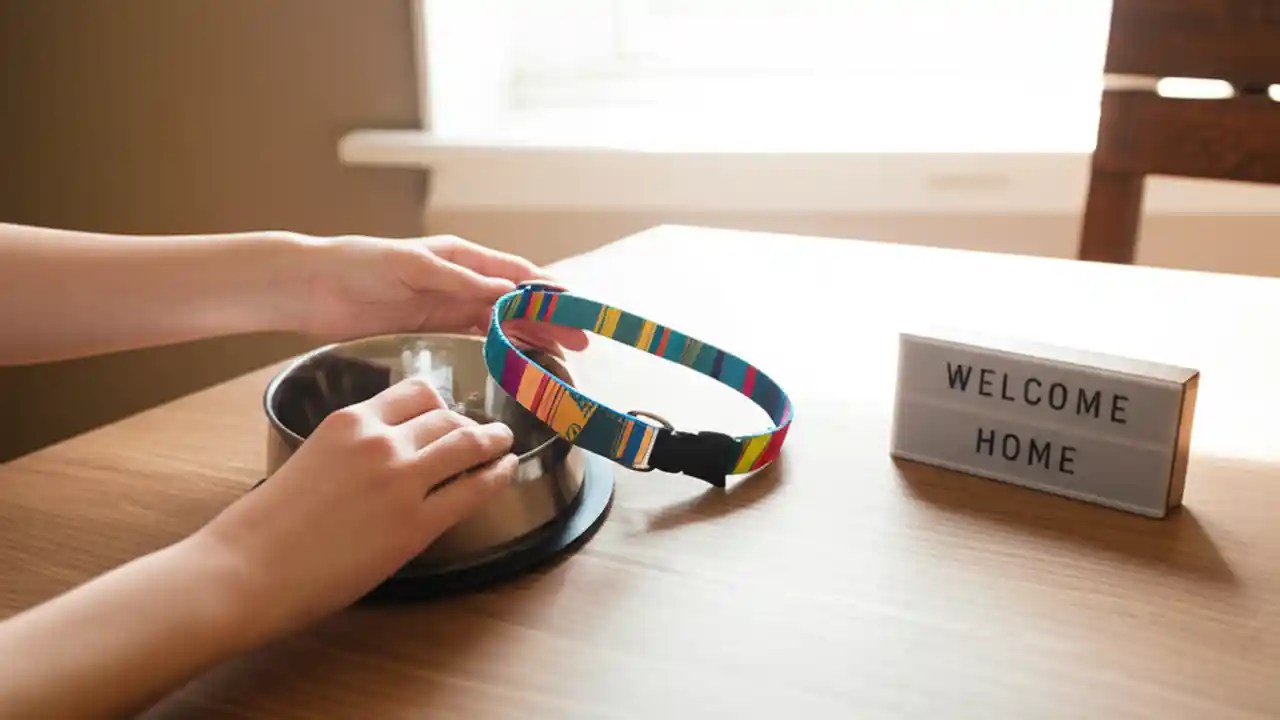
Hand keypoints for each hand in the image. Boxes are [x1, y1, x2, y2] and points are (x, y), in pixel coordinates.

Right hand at [195, 377, 516, 637]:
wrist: (246, 569)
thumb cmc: (264, 527)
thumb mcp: (310, 460)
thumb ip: (350, 450)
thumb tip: (383, 456)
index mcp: (350, 420)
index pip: (416, 392)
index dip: (441, 404)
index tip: (450, 414)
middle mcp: (380, 440)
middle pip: (447, 417)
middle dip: (470, 424)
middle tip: (485, 435)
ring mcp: (401, 480)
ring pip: (466, 443)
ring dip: (493, 442)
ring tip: (504, 446)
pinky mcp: (416, 524)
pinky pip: (473, 490)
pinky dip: (496, 476)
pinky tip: (504, 473)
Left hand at [293, 234, 587, 355]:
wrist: (311, 286)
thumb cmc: (357, 264)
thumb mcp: (412, 267)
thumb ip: (459, 280)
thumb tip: (506, 291)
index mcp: (461, 258)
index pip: (517, 275)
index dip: (550, 292)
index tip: (577, 309)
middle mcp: (460, 282)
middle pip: (517, 302)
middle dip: (551, 320)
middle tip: (580, 344)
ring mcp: (447, 308)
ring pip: (502, 325)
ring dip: (531, 339)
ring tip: (559, 360)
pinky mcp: (431, 332)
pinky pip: (475, 342)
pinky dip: (500, 352)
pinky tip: (517, 366)